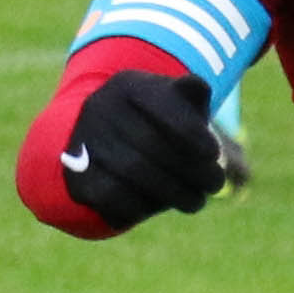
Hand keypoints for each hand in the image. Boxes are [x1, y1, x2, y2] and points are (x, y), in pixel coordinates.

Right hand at [56, 67, 232, 230]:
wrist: (107, 141)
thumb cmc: (156, 121)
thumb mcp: (175, 100)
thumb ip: (192, 91)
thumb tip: (194, 88)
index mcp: (128, 85)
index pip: (162, 105)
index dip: (192, 132)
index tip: (214, 153)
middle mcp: (100, 108)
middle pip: (150, 144)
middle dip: (191, 169)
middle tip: (215, 184)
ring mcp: (85, 143)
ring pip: (133, 171)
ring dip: (173, 192)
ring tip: (196, 201)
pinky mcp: (78, 177)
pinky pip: (111, 197)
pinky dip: (142, 206)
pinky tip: (160, 205)